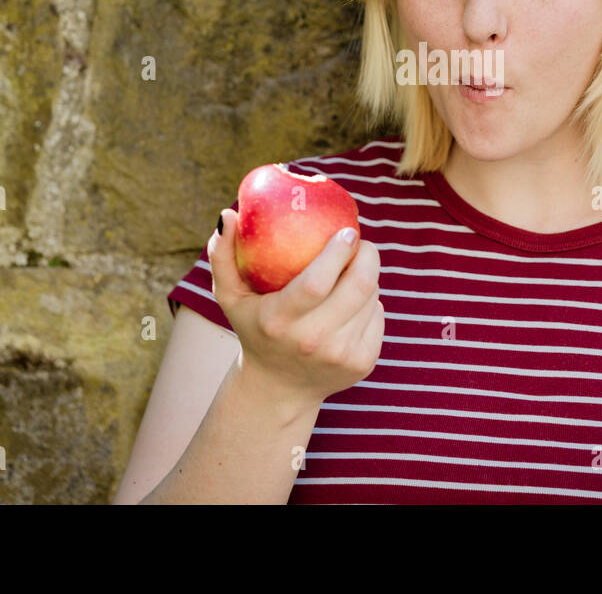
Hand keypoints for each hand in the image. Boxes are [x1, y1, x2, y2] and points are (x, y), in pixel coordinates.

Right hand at [206, 207, 384, 404]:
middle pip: (358, 287)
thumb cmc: (253, 328)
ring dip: (368, 277)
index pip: (317, 282)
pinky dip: (371, 302)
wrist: (278, 388)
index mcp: (279, 321)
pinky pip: (379, 316)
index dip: (338, 252)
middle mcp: (312, 342)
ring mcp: (340, 356)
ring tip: (351, 271)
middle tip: (360, 243)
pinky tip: (354, 301)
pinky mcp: (363, 363)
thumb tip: (227, 213)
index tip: (347, 231)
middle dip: (367, 256)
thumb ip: (222, 255)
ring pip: (372, 298)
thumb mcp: (229, 296)